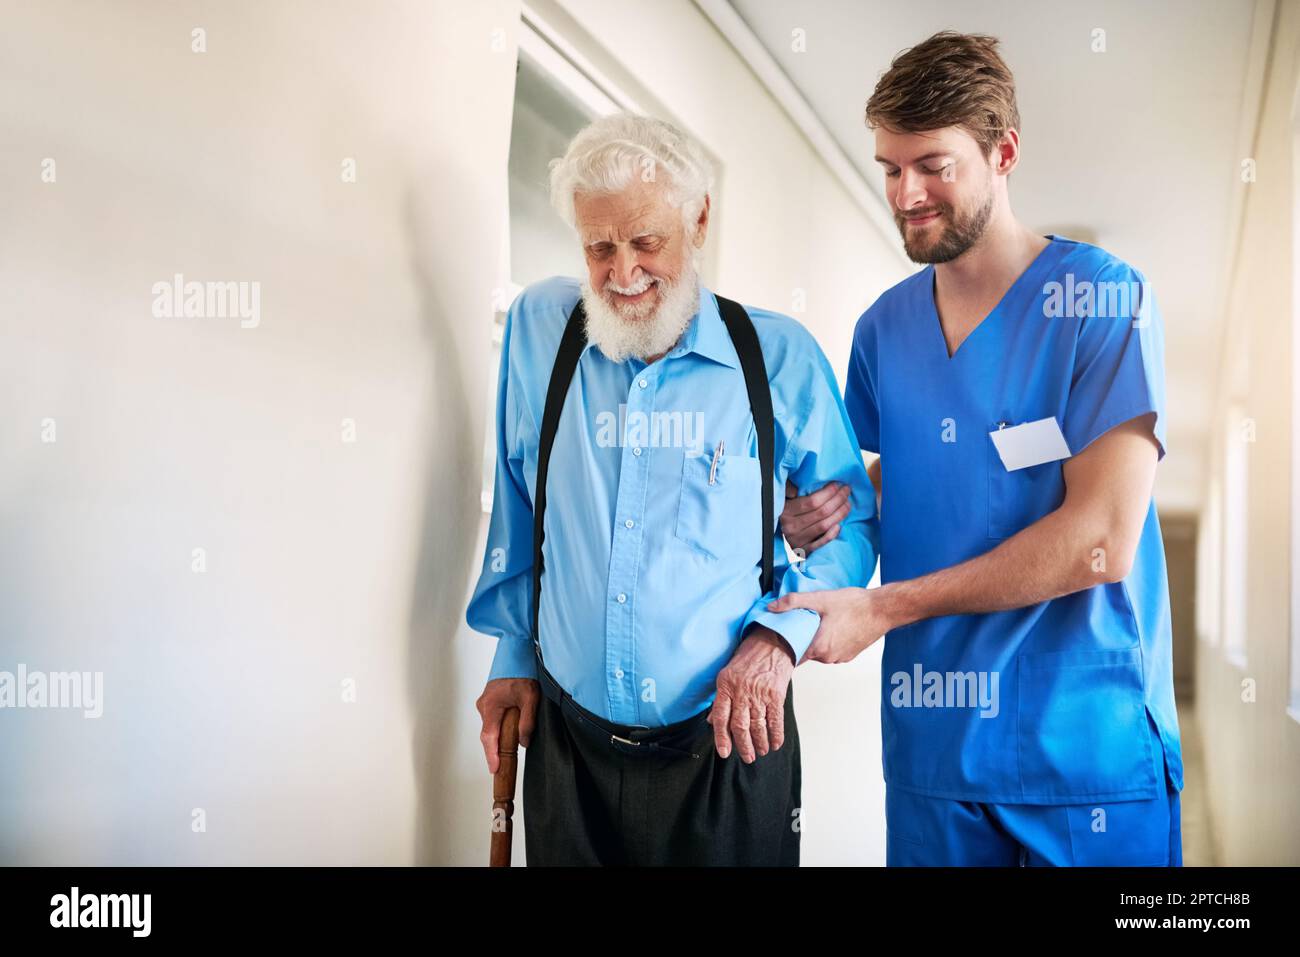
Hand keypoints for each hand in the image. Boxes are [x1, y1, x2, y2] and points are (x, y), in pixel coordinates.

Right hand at [476, 677, 539, 773]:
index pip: (489, 736)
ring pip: (490, 727)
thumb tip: (524, 742)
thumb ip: (527, 721)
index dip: (491, 755)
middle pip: (488, 734)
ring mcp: (484, 703)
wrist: (517, 655)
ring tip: (506, 755)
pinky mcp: (489, 702)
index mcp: (491, 705)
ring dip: (497, 739)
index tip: (494, 769)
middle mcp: (484, 705)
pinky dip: (498, 730)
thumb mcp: (531, 698)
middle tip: (502, 768)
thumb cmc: (523, 673)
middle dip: (494, 751)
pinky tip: (507, 735)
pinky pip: (492, 720)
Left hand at [710, 626, 794, 762]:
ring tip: (760, 752)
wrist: (772, 641)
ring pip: (757, 726)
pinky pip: (775, 720)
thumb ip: (720, 698)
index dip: (721, 737)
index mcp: (725, 685)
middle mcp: (741, 691)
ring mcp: (759, 693)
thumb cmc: (748, 657)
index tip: (724, 752)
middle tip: (747, 757)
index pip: (720, 716)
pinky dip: (776, 735)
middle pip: (739, 725)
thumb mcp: (727, 673)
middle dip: (743, 745)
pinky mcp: (776, 694)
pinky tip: (774, 744)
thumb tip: (711, 721)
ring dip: (759, 743)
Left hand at [768, 587, 891, 663]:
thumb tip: (772, 607)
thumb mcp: (820, 599)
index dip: (786, 646)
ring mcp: (841, 658)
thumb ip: (793, 602)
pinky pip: (832, 651)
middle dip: (802, 640)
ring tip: (819, 623)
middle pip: (806, 653)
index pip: (793, 656)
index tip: (782, 638)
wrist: (883, 609)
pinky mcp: (850, 655)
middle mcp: (829, 657)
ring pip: (820, 652)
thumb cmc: (854, 605)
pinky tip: (834, 626)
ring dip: (817, 641)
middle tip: (802, 623)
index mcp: (819, 647)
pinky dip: (830, 642)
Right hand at [780, 479, 849, 555]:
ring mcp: (797, 540)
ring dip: (840, 513)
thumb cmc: (784, 512)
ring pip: (825, 525)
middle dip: (838, 499)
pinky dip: (833, 533)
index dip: (828, 492)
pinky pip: (822, 542)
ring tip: (847, 503)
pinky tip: (840, 524)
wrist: (775, 536)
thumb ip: (788, 488)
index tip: (838, 484)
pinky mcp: (803, 550)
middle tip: (847, 490)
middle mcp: (790, 527)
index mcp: (786, 511)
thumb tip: (797, 489)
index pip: (812, 501)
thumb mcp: (783, 497)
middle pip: (822, 512)